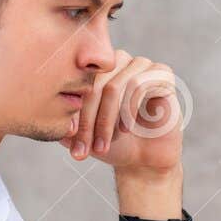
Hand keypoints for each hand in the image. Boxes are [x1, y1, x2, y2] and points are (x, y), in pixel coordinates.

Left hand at [62, 49, 184, 174]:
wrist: (143, 159)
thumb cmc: (111, 143)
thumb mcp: (83, 135)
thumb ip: (67, 124)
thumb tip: (58, 118)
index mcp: (95, 69)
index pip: (77, 84)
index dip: (74, 114)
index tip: (72, 143)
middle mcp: (117, 61)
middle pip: (95, 84)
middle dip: (88, 121)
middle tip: (86, 150)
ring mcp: (141, 64)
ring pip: (115, 87)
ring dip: (107, 121)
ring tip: (106, 143)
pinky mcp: (162, 73)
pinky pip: (139, 85)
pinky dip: (128, 112)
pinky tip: (126, 130)